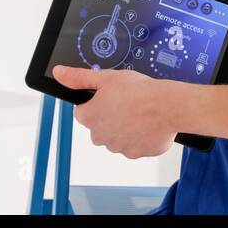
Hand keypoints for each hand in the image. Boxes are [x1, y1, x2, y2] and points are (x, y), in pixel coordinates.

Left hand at [53, 64, 177, 158]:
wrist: (168, 106)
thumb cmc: (139, 91)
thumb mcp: (106, 77)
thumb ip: (79, 77)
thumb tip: (59, 73)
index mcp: (90, 117)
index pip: (82, 112)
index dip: (94, 102)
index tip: (107, 97)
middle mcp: (100, 136)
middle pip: (99, 127)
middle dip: (108, 116)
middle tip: (125, 102)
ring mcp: (118, 147)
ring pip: (116, 137)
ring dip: (123, 127)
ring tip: (138, 112)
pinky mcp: (135, 153)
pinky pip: (133, 145)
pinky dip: (138, 136)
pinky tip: (147, 123)